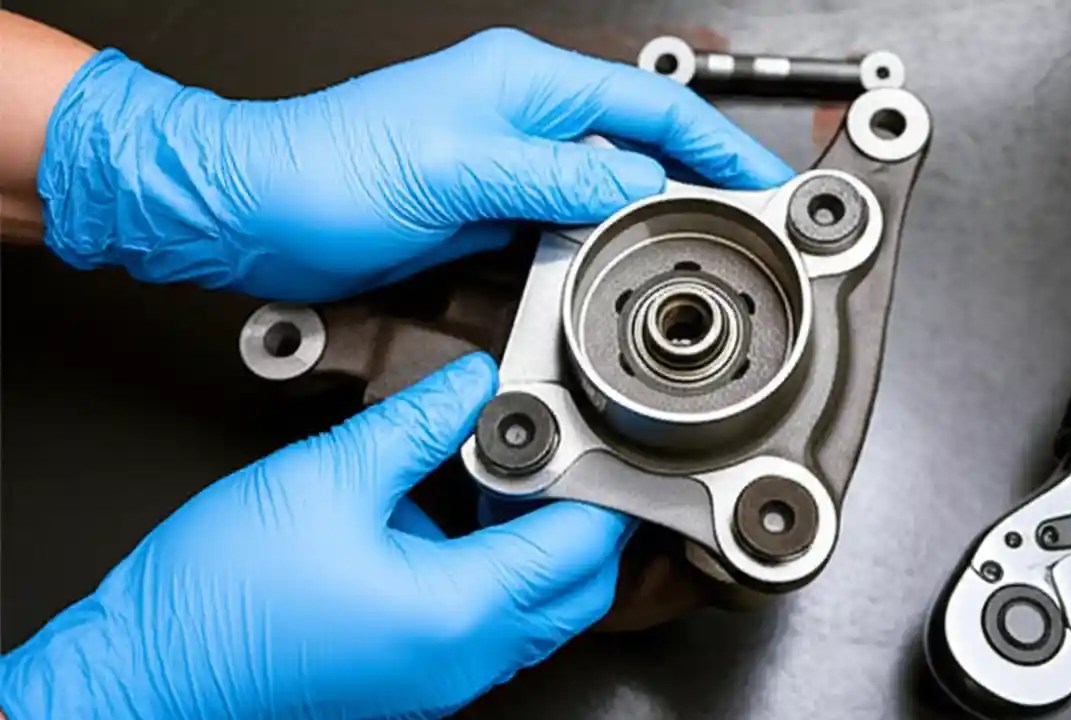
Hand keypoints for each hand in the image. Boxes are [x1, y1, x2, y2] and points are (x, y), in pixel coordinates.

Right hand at [0, 354, 634, 718]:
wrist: (145, 673)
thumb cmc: (217, 602)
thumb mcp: (324, 479)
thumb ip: (412, 424)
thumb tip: (467, 382)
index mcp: (457, 613)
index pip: (578, 547)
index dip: (598, 484)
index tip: (594, 435)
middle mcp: (463, 660)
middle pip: (577, 588)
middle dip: (584, 517)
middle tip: (556, 450)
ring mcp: (441, 678)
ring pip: (539, 611)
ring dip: (539, 542)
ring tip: (503, 472)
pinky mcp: (413, 677)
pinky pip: (489, 625)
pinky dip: (497, 570)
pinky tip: (455, 516)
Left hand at [39, 28, 793, 300]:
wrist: (257, 211)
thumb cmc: (329, 169)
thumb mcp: (456, 170)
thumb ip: (554, 178)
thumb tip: (635, 183)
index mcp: (524, 82)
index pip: (651, 104)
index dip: (716, 143)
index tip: (761, 184)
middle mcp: (524, 117)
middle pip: (640, 145)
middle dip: (698, 183)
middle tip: (746, 231)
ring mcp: (509, 164)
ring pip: (608, 189)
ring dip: (653, 220)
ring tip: (700, 258)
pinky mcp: (491, 208)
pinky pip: (568, 224)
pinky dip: (602, 245)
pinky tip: (623, 272)